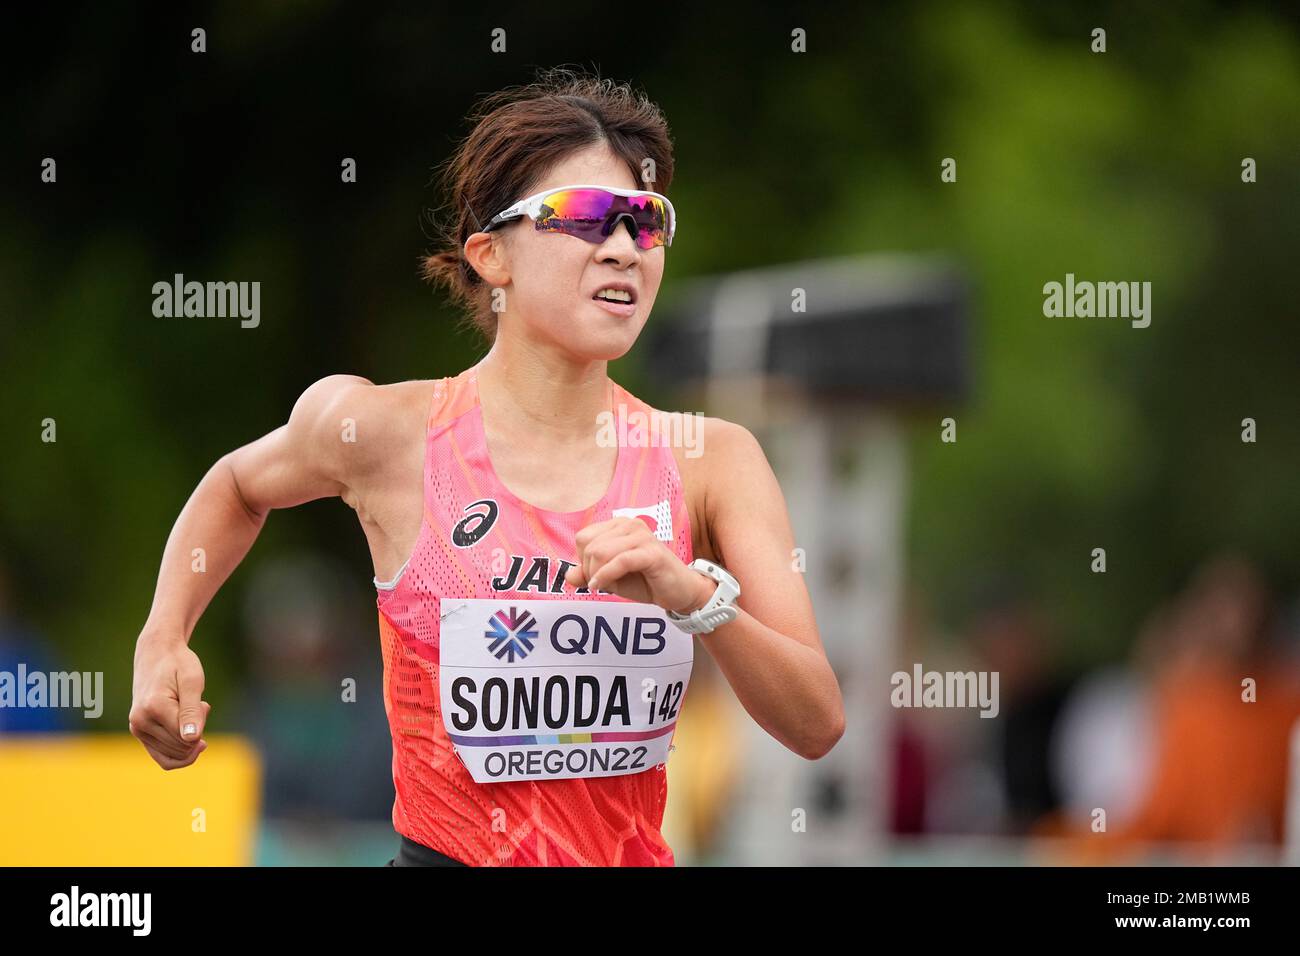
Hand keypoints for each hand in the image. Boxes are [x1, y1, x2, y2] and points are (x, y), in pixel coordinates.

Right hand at [129, 630, 209, 769]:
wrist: (156, 654)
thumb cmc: (179, 665)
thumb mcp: (192, 681)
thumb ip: (192, 711)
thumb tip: (192, 739)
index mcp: (153, 708)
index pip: (186, 737)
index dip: (201, 723)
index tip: (203, 704)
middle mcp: (140, 722)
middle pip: (181, 747)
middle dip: (196, 731)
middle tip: (197, 706)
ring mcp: (137, 729)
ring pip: (174, 756)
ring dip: (188, 739)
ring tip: (188, 713)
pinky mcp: (139, 732)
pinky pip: (162, 758)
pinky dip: (180, 753)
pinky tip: (189, 735)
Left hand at [564, 517, 713, 612]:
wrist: (680, 592)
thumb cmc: (646, 581)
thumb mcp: (611, 578)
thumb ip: (588, 574)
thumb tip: (567, 574)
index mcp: (619, 525)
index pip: (583, 538)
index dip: (583, 560)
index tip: (595, 575)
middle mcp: (630, 524)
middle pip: (589, 546)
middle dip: (589, 570)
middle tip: (602, 583)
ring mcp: (642, 536)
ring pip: (600, 552)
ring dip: (597, 574)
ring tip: (607, 586)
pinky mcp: (651, 553)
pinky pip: (619, 561)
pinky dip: (605, 576)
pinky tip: (602, 587)